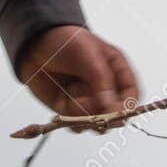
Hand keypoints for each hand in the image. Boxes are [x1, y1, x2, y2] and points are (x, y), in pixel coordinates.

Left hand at [16, 25, 139, 125]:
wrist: (35, 43)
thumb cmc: (66, 41)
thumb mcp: (89, 56)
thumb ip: (103, 82)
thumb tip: (113, 108)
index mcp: (117, 70)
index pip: (132, 95)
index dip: (127, 107)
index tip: (116, 113)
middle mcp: (105, 88)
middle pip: (116, 115)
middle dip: (104, 115)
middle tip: (92, 111)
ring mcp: (88, 100)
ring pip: (96, 123)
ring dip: (85, 116)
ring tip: (72, 95)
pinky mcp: (71, 109)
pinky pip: (78, 125)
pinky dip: (71, 119)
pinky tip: (63, 101)